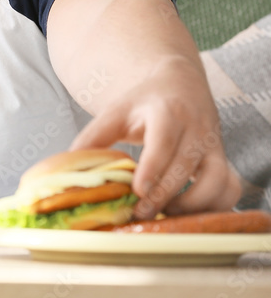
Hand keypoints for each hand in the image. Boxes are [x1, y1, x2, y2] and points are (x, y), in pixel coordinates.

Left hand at [69, 58, 240, 219]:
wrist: (179, 85)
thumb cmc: (143, 102)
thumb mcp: (116, 112)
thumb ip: (93, 137)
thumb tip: (68, 163)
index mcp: (166, 112)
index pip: (164, 142)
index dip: (153, 168)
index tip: (138, 190)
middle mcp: (196, 129)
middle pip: (186, 166)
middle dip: (164, 195)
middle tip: (141, 212)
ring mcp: (214, 146)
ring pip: (217, 181)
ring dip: (192, 205)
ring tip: (163, 212)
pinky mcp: (224, 160)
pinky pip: (230, 189)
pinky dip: (215, 206)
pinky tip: (187, 212)